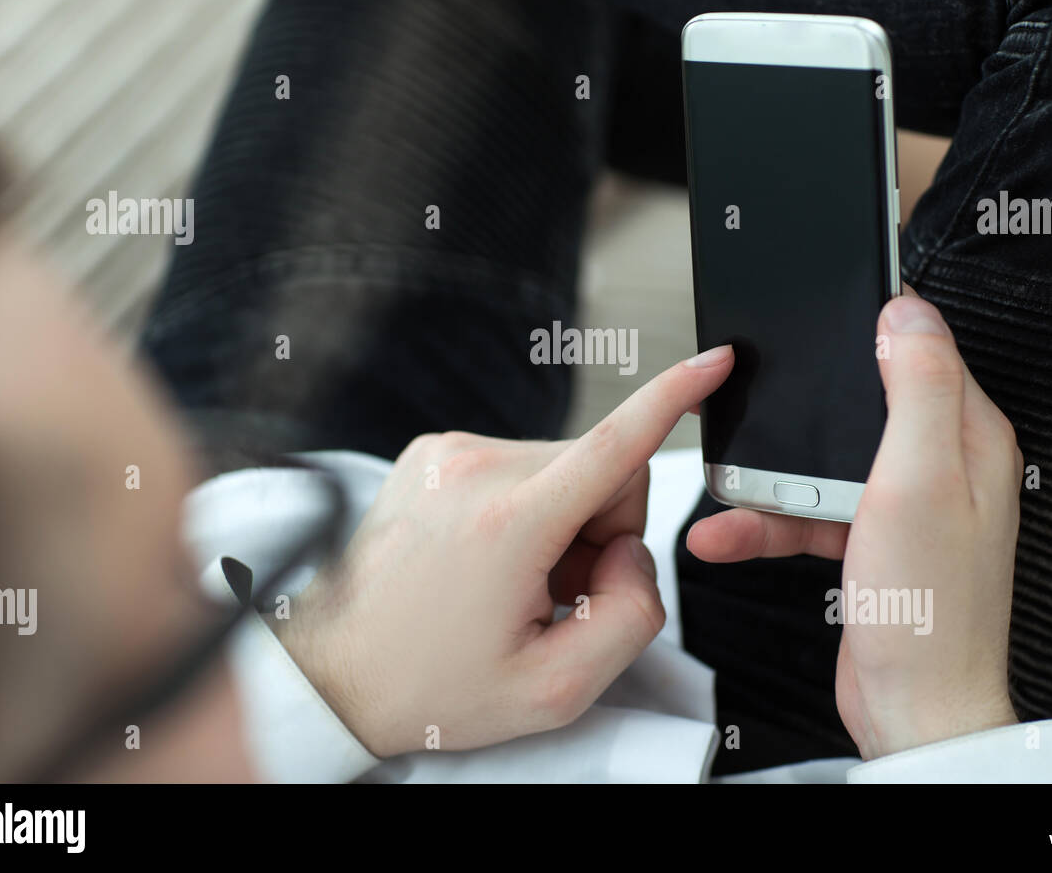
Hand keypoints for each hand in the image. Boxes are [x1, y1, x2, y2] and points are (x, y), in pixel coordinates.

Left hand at [270, 347, 733, 756]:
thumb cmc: (437, 683)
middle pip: (602, 468)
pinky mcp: (433, 452)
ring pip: (564, 466)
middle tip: (554, 593)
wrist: (336, 673)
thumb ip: (630, 616)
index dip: (675, 399)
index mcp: (508, 523)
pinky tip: (488, 558)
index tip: (715, 361)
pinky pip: (520, 465)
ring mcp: (448, 453)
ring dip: (560, 522)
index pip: (615, 443)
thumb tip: (630, 554)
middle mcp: (475, 469)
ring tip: (512, 582)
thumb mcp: (555, 689)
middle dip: (600, 531)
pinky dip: (525, 509)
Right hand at [687, 293, 1021, 759]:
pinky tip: (727, 532)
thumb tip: (908, 310)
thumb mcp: (919, 477)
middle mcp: (943, 466)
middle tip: (757, 403)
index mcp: (968, 437)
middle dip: (805, 409)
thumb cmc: (929, 608)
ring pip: (827, 462)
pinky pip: (813, 512)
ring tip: (724, 485)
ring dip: (773, 476)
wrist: (914, 708)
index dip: (876, 328)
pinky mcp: (874, 542)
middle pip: (862, 405)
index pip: (925, 350)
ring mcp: (906, 506)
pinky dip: (770, 520)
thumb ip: (916, 387)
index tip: (825, 315)